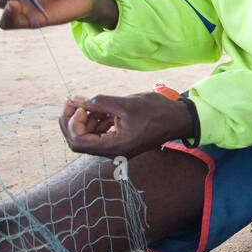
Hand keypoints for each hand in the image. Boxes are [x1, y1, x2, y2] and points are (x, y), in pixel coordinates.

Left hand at [59, 92, 194, 158]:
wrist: (179, 118)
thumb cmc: (156, 111)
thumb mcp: (125, 103)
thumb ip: (98, 102)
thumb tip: (74, 99)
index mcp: (115, 147)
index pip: (78, 141)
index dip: (72, 123)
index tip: (81, 106)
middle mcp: (114, 152)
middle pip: (80, 141)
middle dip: (73, 121)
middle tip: (75, 102)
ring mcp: (117, 148)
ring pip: (89, 136)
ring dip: (86, 119)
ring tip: (94, 103)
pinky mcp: (121, 141)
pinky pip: (101, 134)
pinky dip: (97, 120)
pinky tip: (103, 109)